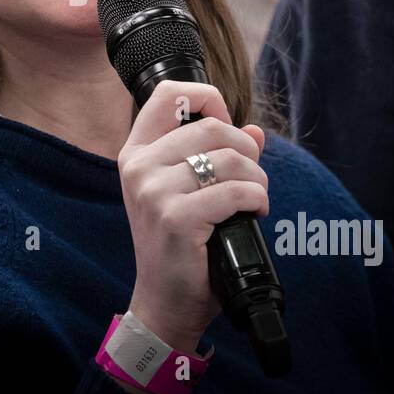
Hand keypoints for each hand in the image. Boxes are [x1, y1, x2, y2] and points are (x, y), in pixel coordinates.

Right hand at [117, 80, 267, 353]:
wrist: (165, 300)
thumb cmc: (178, 244)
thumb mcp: (187, 192)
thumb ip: (216, 155)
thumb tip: (256, 131)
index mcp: (136, 153)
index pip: (166, 94)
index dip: (207, 98)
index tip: (226, 124)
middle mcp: (138, 167)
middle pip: (211, 127)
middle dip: (247, 150)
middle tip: (251, 177)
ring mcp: (154, 192)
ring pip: (229, 159)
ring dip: (256, 179)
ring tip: (253, 199)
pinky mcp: (176, 217)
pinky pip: (236, 191)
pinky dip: (257, 200)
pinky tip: (253, 213)